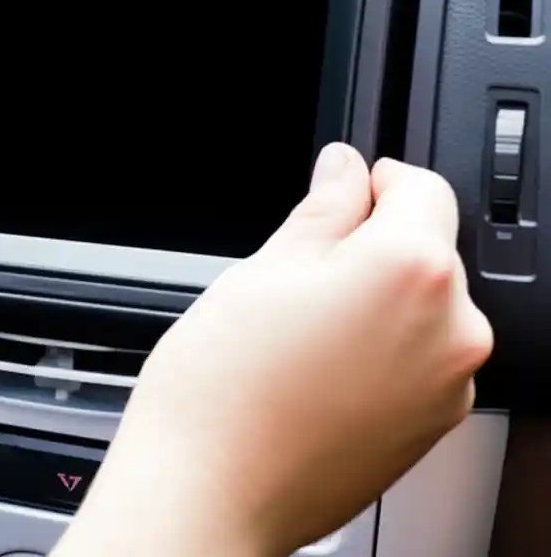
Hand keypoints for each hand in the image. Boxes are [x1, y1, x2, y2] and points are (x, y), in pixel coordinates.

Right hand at [54, 144, 493, 555]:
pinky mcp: (433, 425)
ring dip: (375, 304)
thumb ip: (323, 209)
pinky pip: (418, 362)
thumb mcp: (262, 271)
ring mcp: (448, 384)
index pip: (422, 188)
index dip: (374, 182)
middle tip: (293, 277)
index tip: (341, 191)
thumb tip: (345, 170)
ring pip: (421, 310)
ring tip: (296, 334)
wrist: (211, 492)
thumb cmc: (220, 391)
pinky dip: (379, 353)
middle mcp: (452, 328)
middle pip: (426, 251)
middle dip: (369, 249)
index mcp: (410, 269)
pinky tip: (315, 370)